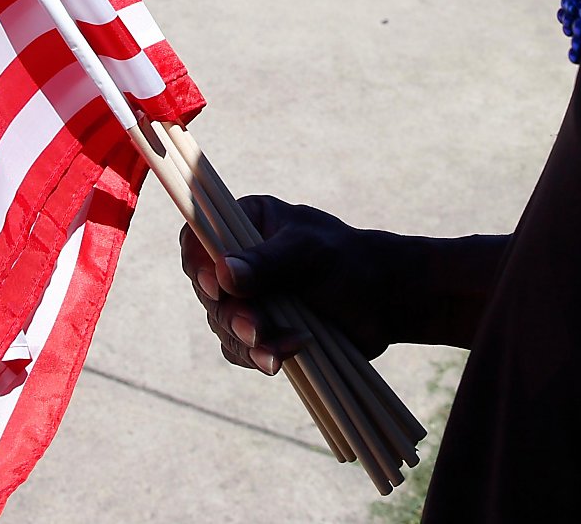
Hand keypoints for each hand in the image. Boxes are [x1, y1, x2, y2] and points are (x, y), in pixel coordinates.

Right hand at [178, 197, 395, 376]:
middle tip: (258, 328)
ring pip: (222, 325)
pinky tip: (293, 352)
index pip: (200, 238)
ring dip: (248, 341)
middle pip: (207, 290)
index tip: (215, 287)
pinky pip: (241, 350)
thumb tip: (223, 274)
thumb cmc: (347, 260)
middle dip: (232, 314)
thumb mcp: (309, 252)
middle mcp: (239, 260)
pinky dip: (262, 356)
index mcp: (246, 224)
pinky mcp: (259, 332)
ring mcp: (248, 298)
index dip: (199, 264)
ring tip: (283, 348)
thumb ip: (267, 262)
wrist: (381, 300)